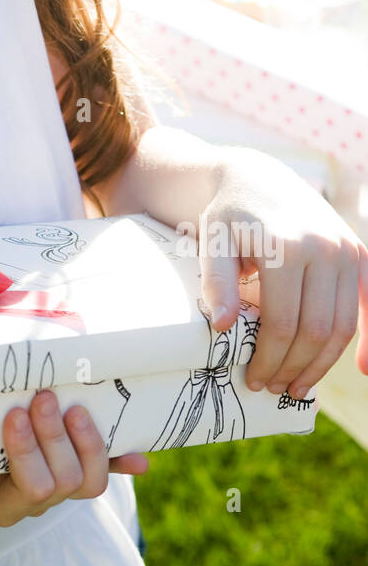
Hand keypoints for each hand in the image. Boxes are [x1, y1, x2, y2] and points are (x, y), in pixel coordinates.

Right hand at [0, 390, 149, 538]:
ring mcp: (58, 477)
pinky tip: (139, 458)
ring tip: (72, 405)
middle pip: (67, 482)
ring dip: (88, 441)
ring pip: (91, 477)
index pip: (31, 489)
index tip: (13, 416)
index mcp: (1, 503)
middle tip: (42, 397)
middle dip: (58, 439)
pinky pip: (106, 465)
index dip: (28, 456)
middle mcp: (35, 495)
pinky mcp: (73, 457)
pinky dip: (122, 460)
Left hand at [197, 149, 367, 397]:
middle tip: (273, 387)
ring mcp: (346, 249)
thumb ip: (216, 283)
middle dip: (295, 367)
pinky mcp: (358, 252)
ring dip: (323, 363)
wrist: (254, 178)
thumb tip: (222, 327)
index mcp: (286, 247)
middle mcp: (323, 248)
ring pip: (343, 325)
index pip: (283, 323)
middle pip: (316, 330)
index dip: (270, 359)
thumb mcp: (213, 243)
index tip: (254, 379)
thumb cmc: (228, 216)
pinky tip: (363, 369)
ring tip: (298, 384)